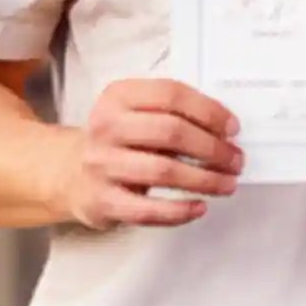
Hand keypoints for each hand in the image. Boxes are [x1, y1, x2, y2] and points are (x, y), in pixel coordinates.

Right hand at [60, 79, 242, 229]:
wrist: (70, 172)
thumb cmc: (117, 141)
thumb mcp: (135, 112)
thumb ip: (172, 113)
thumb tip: (224, 131)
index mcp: (117, 96)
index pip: (171, 94)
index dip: (209, 111)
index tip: (232, 128)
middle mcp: (106, 126)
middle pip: (171, 132)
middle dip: (212, 148)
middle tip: (235, 159)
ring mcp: (101, 164)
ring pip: (164, 171)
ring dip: (205, 180)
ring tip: (227, 183)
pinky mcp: (101, 200)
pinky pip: (147, 210)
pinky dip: (179, 211)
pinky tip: (199, 207)